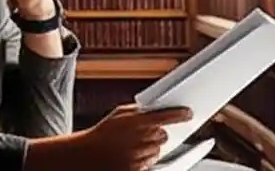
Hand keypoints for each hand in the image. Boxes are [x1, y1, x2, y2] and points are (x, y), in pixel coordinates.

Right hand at [74, 104, 192, 169]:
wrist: (86, 155)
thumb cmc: (102, 133)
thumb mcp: (118, 114)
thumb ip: (138, 111)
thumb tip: (158, 109)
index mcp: (133, 121)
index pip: (164, 116)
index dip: (179, 114)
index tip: (188, 113)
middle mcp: (137, 139)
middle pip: (163, 136)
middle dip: (159, 135)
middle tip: (149, 134)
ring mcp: (136, 156)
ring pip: (157, 152)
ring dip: (152, 149)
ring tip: (135, 147)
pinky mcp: (135, 170)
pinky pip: (150, 164)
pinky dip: (145, 161)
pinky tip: (133, 157)